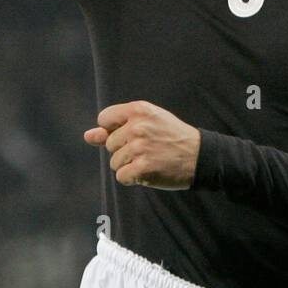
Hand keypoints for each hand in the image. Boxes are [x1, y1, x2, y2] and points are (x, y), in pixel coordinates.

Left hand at [84, 101, 200, 188]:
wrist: (199, 155)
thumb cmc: (172, 137)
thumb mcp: (148, 123)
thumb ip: (115, 128)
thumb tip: (87, 136)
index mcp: (139, 110)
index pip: (104, 118)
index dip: (114, 129)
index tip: (131, 134)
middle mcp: (137, 126)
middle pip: (109, 144)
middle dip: (124, 150)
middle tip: (148, 148)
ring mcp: (140, 148)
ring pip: (115, 162)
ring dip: (129, 165)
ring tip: (151, 159)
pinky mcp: (142, 168)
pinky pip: (122, 176)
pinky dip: (133, 178)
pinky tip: (149, 171)